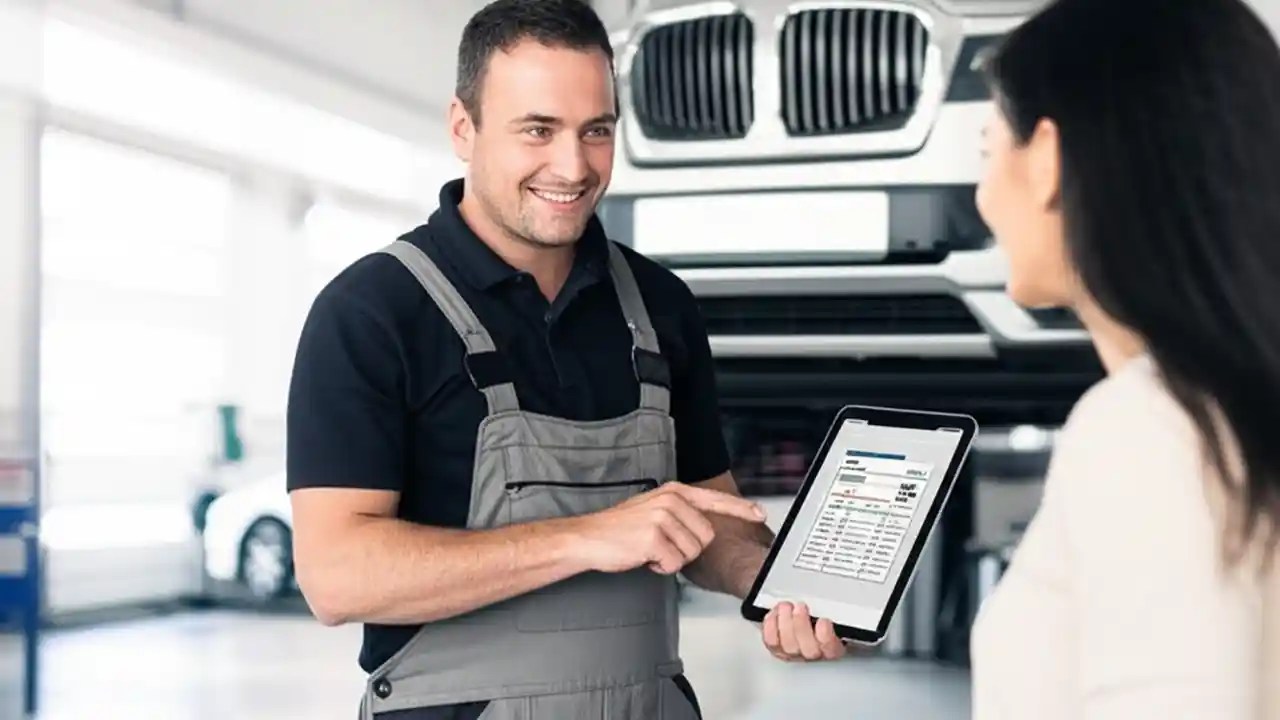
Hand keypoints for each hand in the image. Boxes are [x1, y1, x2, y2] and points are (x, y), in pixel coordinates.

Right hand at [571, 481, 767, 574]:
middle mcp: (671, 501)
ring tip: (649, 550)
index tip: (760, 513)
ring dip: (672, 560)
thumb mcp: (653, 511)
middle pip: (706, 537)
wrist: (587, 538)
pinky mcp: (654, 537)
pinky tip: (643, 558)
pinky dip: (660, 568)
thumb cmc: (619, 529)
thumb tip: (704, 528)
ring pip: (692, 553)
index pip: (715, 499)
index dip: (740, 508)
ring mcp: (663, 518)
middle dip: (687, 549)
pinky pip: (674, 565)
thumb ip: (680, 514)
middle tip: (661, 546)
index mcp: (673, 492)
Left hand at [762, 601, 847, 661]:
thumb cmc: (818, 613)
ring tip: (787, 607)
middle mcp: (813, 653)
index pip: (832, 649)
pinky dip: (771, 624)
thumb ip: (833, 605)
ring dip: (786, 623)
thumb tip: (845, 592)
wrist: (799, 616)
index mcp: (833, 645)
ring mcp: (793, 652)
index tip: (824, 621)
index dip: (826, 637)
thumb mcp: (831, 607)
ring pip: (788, 646)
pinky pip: (771, 640)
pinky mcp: (776, 647)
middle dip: (802, 626)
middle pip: (808, 650)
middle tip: (801, 607)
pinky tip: (776, 612)